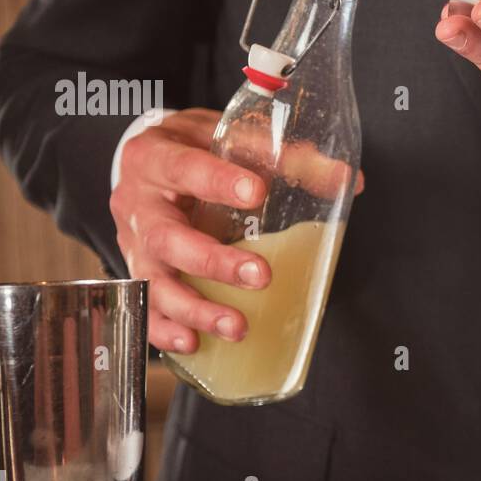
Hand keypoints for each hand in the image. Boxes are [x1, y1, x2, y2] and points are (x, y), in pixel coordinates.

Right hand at [109, 108, 362, 353]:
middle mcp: (136, 204)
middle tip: (260, 276)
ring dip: (195, 309)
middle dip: (213, 262)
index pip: (183, 167)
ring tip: (236, 326)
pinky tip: (194, 343)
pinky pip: (145, 308)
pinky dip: (165, 329)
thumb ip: (283, 155)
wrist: (147, 160)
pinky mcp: (138, 273)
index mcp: (154, 157)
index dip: (216, 181)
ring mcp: (132, 243)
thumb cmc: (192, 149)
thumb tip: (347, 179)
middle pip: (166, 237)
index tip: (256, 192)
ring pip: (154, 281)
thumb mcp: (227, 137)